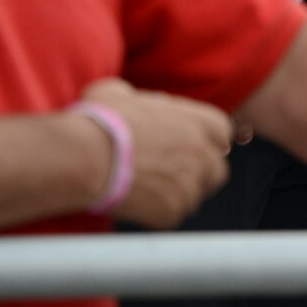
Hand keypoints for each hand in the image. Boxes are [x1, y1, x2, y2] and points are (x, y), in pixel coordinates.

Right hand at [81, 78, 233, 226]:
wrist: (84, 158)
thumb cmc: (98, 120)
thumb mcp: (119, 92)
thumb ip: (141, 99)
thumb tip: (136, 101)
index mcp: (194, 121)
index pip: (222, 132)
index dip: (209, 139)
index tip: (195, 146)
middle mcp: (199, 153)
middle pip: (217, 169)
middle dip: (202, 172)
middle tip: (176, 174)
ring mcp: (188, 185)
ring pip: (196, 195)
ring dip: (179, 193)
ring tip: (151, 189)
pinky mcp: (171, 212)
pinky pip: (173, 215)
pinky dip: (159, 212)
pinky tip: (138, 202)